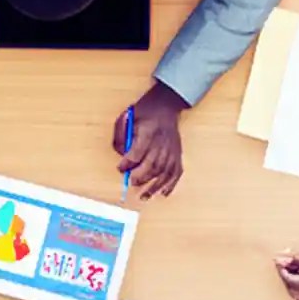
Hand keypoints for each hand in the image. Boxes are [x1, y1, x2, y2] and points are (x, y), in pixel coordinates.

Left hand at [113, 83, 185, 198]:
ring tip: (144, 196)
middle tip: (131, 182)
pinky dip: (170, 185)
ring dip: (154, 186)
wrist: (166, 104)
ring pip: (164, 172)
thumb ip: (121, 136)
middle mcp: (162, 142)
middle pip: (152, 165)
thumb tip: (120, 155)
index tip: (120, 168)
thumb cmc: (144, 111)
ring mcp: (172, 149)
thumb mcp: (127, 118)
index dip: (128, 163)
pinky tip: (163, 193)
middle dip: (140, 177)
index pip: (138, 152)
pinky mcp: (178, 153)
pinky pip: (176, 172)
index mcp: (149, 132)